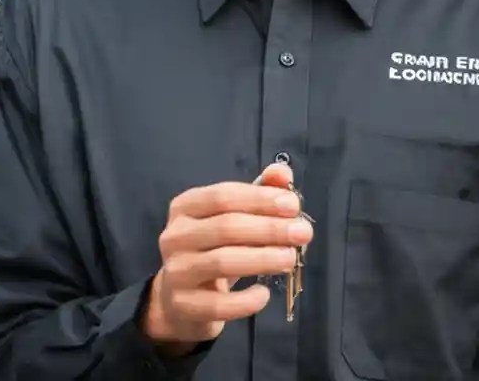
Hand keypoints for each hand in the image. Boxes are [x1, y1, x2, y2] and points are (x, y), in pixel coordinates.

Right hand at [141, 163, 312, 354]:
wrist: (182, 300)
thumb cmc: (214, 249)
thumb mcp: (234, 217)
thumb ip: (259, 192)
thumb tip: (283, 172)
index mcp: (186, 207)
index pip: (223, 196)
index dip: (261, 199)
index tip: (293, 205)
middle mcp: (175, 236)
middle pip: (226, 227)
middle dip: (270, 228)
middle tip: (303, 233)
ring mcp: (177, 272)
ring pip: (222, 262)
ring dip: (263, 259)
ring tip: (290, 258)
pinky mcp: (184, 306)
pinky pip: (219, 304)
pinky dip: (245, 300)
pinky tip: (264, 294)